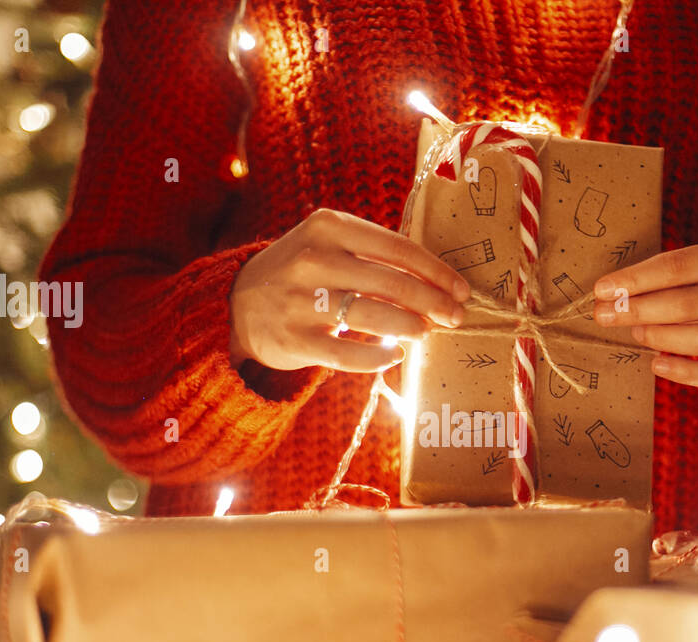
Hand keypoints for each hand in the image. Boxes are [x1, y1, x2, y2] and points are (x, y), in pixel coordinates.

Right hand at [230, 208, 469, 372]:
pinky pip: (350, 354)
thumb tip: (437, 282)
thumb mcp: (328, 244)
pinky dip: (380, 357)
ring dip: (411, 327)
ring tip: (427, 333)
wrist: (237, 303)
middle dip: (433, 303)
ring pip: (375, 316)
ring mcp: (302, 300)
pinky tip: (395, 356)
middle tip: (455, 318)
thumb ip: (374, 254)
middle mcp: (315, 258)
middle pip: (393, 283)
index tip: (461, 289)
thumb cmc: (301, 272)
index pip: (398, 248)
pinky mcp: (295, 339)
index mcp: (329, 226)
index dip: (436, 272)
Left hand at [592, 238, 697, 392]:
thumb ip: (669, 278)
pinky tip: (657, 364)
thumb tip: (613, 294)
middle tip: (604, 315)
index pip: (679, 266)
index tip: (603, 289)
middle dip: (638, 309)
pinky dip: (682, 372)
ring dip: (658, 337)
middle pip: (686, 303)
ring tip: (634, 333)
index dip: (637, 279)